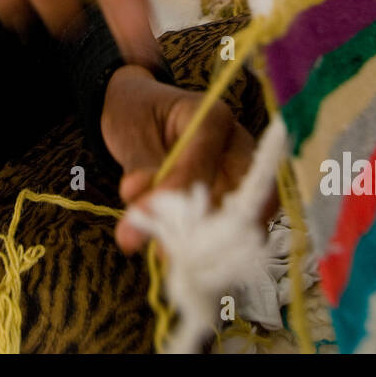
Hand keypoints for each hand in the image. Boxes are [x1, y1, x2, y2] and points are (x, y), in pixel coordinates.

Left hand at [100, 65, 274, 253]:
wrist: (140, 115)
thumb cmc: (138, 116)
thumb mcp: (132, 135)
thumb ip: (139, 170)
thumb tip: (138, 203)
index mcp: (212, 116)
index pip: (204, 155)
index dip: (178, 188)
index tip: (145, 212)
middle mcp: (237, 144)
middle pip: (240, 189)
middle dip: (204, 224)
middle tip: (164, 250)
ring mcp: (242, 175)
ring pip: (243, 214)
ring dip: (210, 241)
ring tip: (171, 258)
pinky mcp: (235, 200)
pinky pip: (234, 227)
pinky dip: (212, 246)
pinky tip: (187, 261)